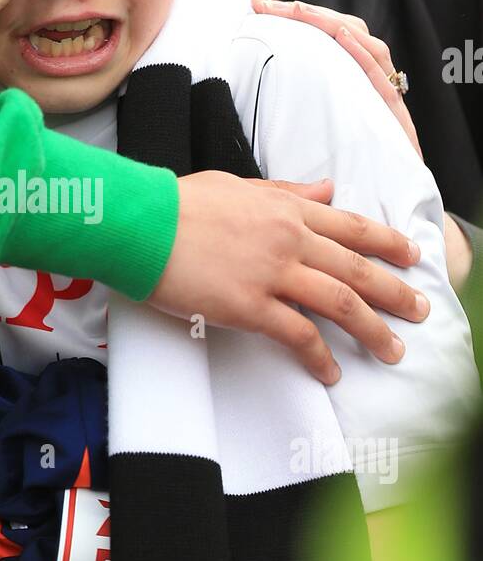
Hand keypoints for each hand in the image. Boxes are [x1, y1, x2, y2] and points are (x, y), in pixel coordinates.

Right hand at [148, 172, 427, 384]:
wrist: (141, 224)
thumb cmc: (178, 204)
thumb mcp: (237, 186)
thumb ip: (285, 192)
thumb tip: (325, 189)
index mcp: (286, 210)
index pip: (351, 227)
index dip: (386, 243)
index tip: (412, 256)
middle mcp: (289, 240)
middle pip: (356, 269)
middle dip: (394, 291)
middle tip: (419, 310)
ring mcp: (272, 273)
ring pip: (339, 302)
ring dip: (371, 329)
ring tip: (390, 350)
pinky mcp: (250, 306)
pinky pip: (297, 335)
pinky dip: (319, 357)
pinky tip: (331, 373)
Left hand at [251, 0, 472, 290]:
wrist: (387, 244)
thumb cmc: (337, 211)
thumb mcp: (294, 173)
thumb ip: (276, 146)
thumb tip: (225, 125)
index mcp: (339, 105)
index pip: (319, 50)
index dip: (292, 25)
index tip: (255, 8)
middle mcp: (363, 100)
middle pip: (341, 40)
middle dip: (305, 18)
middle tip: (267, 4)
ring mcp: (383, 110)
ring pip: (363, 50)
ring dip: (331, 26)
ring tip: (300, 11)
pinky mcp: (399, 125)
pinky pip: (383, 81)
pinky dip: (363, 55)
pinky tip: (343, 36)